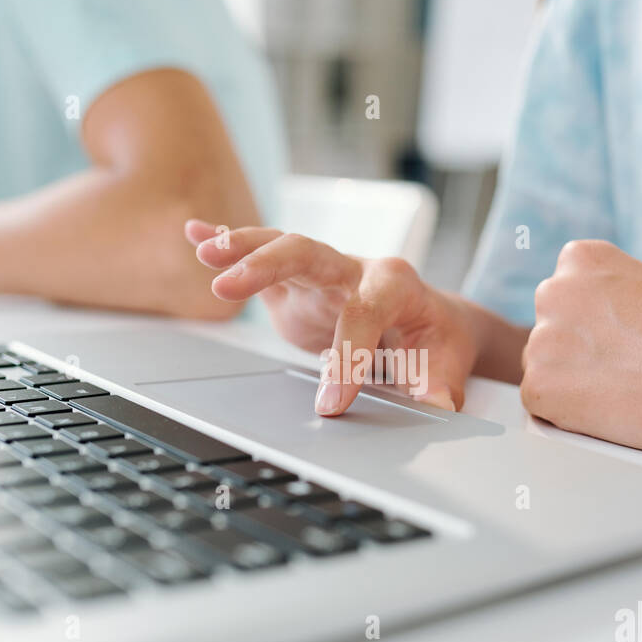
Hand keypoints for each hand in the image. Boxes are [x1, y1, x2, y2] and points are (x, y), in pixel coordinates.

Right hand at [184, 219, 477, 414]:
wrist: (430, 320)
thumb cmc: (437, 339)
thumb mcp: (446, 364)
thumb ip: (439, 386)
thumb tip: (438, 407)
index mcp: (395, 285)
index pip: (364, 315)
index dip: (348, 358)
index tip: (330, 404)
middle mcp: (354, 268)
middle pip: (308, 253)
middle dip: (268, 266)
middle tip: (226, 288)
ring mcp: (323, 271)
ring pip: (279, 246)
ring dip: (240, 247)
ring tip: (205, 252)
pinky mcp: (298, 282)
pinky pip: (262, 256)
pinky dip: (230, 242)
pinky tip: (195, 234)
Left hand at [520, 240, 641, 456]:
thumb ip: (616, 291)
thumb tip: (603, 310)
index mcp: (580, 259)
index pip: (565, 295)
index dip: (595, 326)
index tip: (624, 341)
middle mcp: (551, 291)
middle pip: (550, 331)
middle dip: (576, 353)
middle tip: (623, 372)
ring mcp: (539, 340)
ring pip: (543, 368)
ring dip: (572, 383)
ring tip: (623, 391)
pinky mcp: (536, 388)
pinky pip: (541, 404)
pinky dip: (568, 413)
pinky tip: (608, 409)